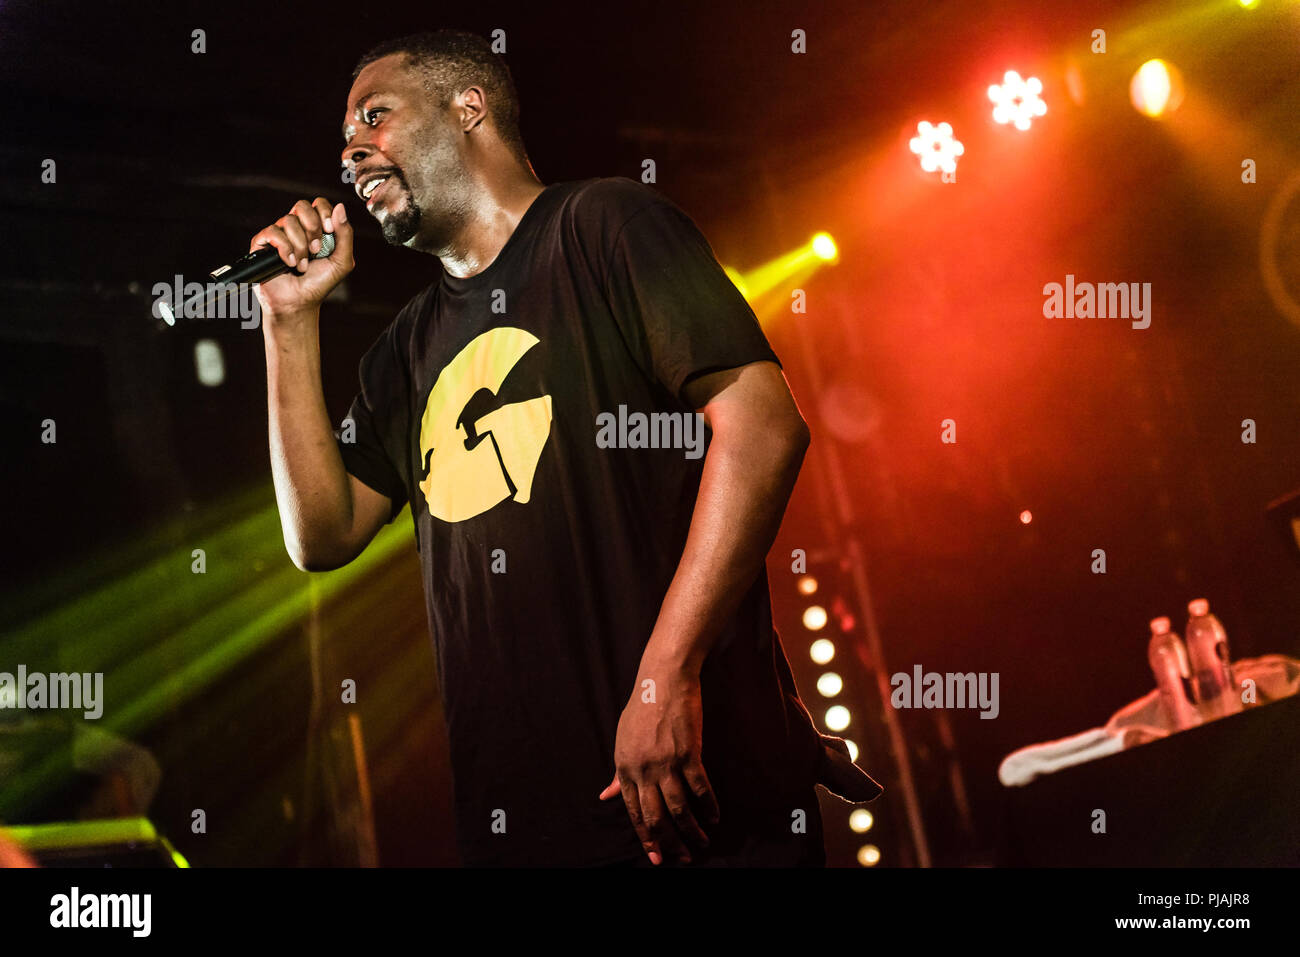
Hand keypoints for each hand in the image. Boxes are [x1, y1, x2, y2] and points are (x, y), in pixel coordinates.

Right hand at [250, 197, 354, 320]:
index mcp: (315, 229)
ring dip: (300, 246)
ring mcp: (279, 235)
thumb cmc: (319, 284)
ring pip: (288, 221)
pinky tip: (290, 263)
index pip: (319, 204)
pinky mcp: (262, 244)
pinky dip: (285, 249)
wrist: (299, 303)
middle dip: (313, 228)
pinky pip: (273, 232)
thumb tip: (340, 207)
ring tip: (302, 265)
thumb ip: (345, 235)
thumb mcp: (341, 261)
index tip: (329, 231)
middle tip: (316, 250)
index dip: (324, 213)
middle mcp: (296, 228)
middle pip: (302, 206)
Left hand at [599, 666, 719, 864]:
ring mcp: (666, 763)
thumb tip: (606, 796)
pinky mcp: (688, 753)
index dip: (646, 837)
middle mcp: (643, 770)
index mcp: (624, 768)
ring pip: (679, 808)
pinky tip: (714, 817)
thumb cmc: (642, 709)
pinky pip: (700, 788)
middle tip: (682, 859)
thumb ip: (618, 773)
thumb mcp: (622, 740)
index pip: (634, 812)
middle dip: (669, 843)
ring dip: (691, 831)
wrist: (663, 680)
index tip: (656, 857)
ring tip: (701, 842)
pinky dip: (709, 806)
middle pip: (656, 817)